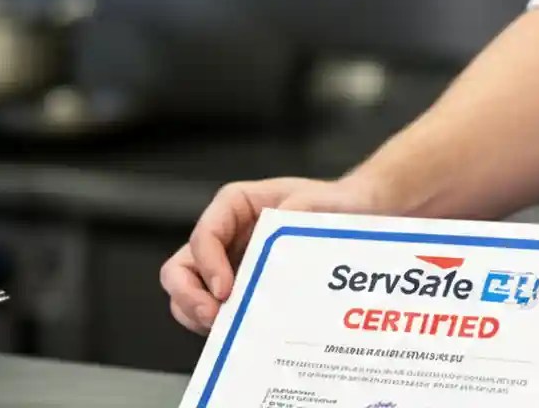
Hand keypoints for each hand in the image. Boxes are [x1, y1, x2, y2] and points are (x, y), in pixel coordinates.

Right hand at [159, 177, 382, 334]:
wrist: (357, 220)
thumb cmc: (335, 204)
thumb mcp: (322, 200)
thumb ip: (302, 208)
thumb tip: (280, 224)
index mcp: (235, 206)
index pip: (205, 233)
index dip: (207, 263)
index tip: (225, 289)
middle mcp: (225, 237)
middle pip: (181, 268)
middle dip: (189, 297)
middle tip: (214, 318)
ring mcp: (231, 267)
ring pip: (192, 295)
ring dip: (201, 317)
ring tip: (228, 333)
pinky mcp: (243, 292)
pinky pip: (219, 313)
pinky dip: (224, 329)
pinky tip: (245, 338)